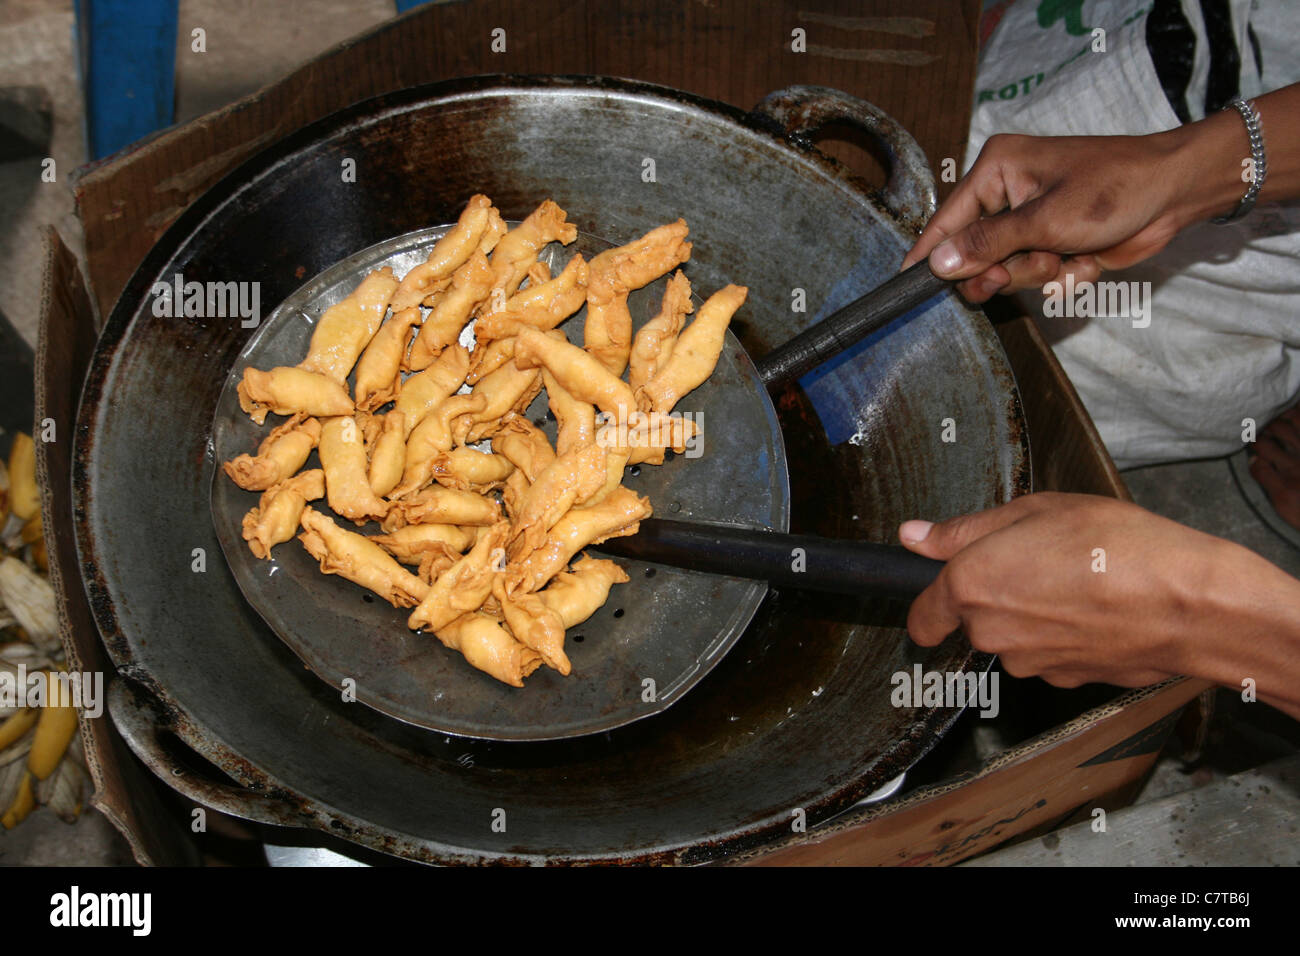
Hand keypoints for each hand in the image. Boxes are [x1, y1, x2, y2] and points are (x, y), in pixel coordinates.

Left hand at [897, 493, 1299, 707]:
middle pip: (972, 622)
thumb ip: (966, 529)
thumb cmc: (1116, 546)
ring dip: (1032, 617)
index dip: (929, 604)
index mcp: (970, 585)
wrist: (1185, 603)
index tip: (940, 593)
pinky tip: (1095, 610)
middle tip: (1040, 562)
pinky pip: (1048, 655)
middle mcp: (989, 631)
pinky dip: (1063, 636)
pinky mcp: (1063, 681)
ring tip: (1077, 582)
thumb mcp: (1035, 511)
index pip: (922, 616)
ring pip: (1012, 639)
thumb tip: (914, 536)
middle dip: (995, 597)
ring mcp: (1026, 662)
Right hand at [900, 132, 1198, 302]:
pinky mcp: (1054, 242)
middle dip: (1002, 270)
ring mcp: (1031, 221)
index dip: (929, 254)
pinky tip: (1087, 258)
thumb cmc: (1114, 189)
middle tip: (1010, 277)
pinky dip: (1064, 275)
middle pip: (975, 254)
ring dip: (1040, 273)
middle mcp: (1007, 193)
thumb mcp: (1045, 220)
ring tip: (1068, 256)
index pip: (947, 220)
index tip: (903, 283)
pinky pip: (1039, 276)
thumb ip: (988, 245)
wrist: (1176, 194)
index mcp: (997, 170)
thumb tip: (938, 263)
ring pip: (1009, 271)